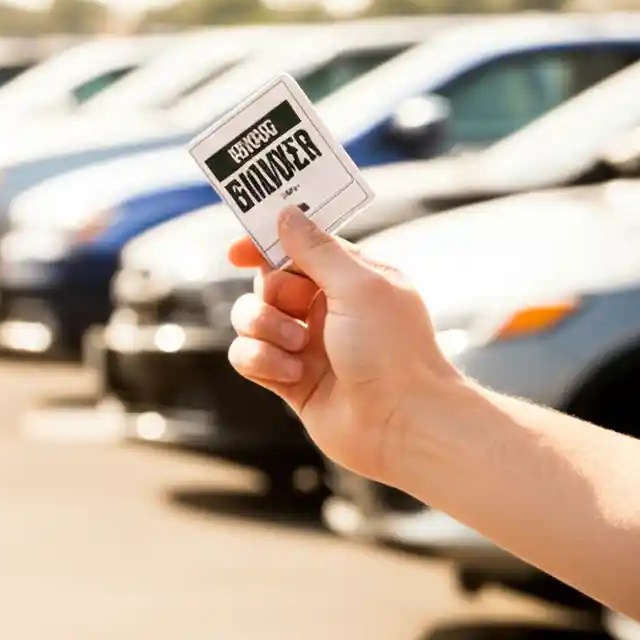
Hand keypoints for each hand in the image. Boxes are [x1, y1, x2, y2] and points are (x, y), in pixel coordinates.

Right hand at [227, 206, 462, 481]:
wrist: (403, 424)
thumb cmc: (392, 352)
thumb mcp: (358, 286)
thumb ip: (317, 250)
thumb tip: (287, 214)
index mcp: (350, 278)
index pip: (298, 247)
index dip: (265, 245)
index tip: (237, 253)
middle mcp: (326, 308)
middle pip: (267, 282)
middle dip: (272, 296)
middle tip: (296, 311)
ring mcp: (306, 344)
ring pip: (251, 319)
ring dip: (265, 329)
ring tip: (298, 350)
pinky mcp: (290, 380)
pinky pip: (248, 356)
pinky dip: (261, 361)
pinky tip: (292, 375)